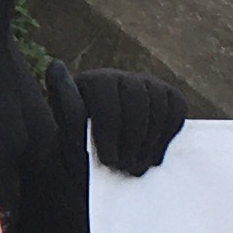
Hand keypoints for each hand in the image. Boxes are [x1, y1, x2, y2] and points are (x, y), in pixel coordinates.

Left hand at [48, 60, 187, 177]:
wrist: (103, 165)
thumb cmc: (80, 152)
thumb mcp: (66, 137)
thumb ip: (67, 109)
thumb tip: (56, 64)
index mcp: (89, 82)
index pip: (104, 95)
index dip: (109, 131)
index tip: (107, 160)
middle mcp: (118, 77)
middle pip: (135, 101)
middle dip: (131, 139)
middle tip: (123, 167)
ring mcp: (144, 84)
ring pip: (157, 105)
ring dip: (148, 142)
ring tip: (136, 167)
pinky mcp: (167, 95)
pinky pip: (176, 108)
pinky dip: (168, 134)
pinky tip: (152, 157)